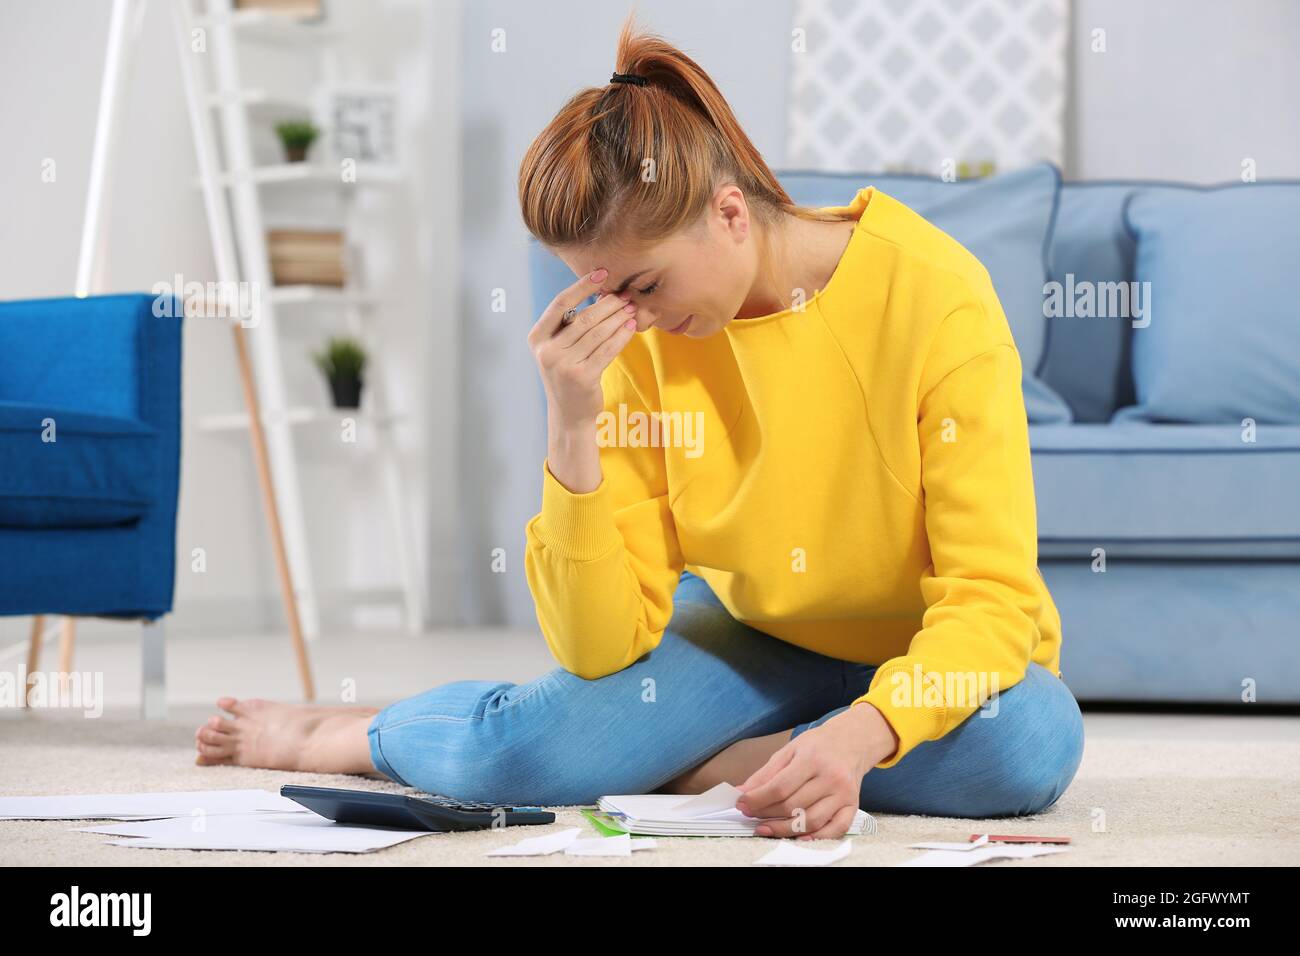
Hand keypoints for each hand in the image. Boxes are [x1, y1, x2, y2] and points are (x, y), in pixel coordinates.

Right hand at [528, 267, 638, 428]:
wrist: (569, 415)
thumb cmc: (567, 375)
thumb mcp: (559, 349)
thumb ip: (570, 325)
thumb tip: (601, 292)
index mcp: (537, 338)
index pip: (560, 303)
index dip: (582, 285)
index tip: (602, 273)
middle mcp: (547, 351)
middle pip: (583, 318)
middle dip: (608, 304)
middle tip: (626, 295)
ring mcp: (564, 365)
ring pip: (597, 332)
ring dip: (618, 318)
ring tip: (632, 308)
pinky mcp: (583, 377)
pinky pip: (608, 349)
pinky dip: (622, 336)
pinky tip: (631, 327)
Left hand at [735, 703, 898, 839]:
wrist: (851, 742)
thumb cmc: (818, 746)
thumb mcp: (789, 750)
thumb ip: (766, 773)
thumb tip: (742, 792)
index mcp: (813, 758)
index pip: (780, 787)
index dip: (757, 799)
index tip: (742, 804)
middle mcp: (831, 777)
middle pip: (793, 806)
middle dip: (766, 814)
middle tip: (750, 814)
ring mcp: (843, 793)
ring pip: (811, 821)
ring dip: (784, 829)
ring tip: (765, 827)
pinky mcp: (852, 806)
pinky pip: (835, 830)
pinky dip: (816, 837)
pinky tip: (797, 836)